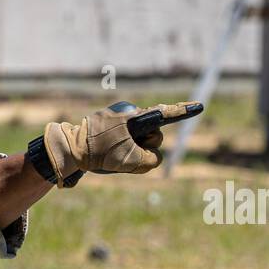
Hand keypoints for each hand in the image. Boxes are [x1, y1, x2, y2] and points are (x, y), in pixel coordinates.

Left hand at [42, 102, 196, 179]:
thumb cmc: (100, 154)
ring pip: (138, 141)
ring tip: (111, 154)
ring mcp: (118, 119)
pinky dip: (121, 151)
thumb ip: (150, 160)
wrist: (69, 149)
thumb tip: (152, 157)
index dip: (184, 112)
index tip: (199, 106)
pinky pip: (125, 141)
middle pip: (152, 135)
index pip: (165, 115)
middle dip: (145, 148)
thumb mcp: (130, 162)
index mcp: (135, 118)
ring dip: (131, 151)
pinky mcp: (110, 125)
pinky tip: (107, 153)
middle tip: (124, 154)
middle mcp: (129, 114)